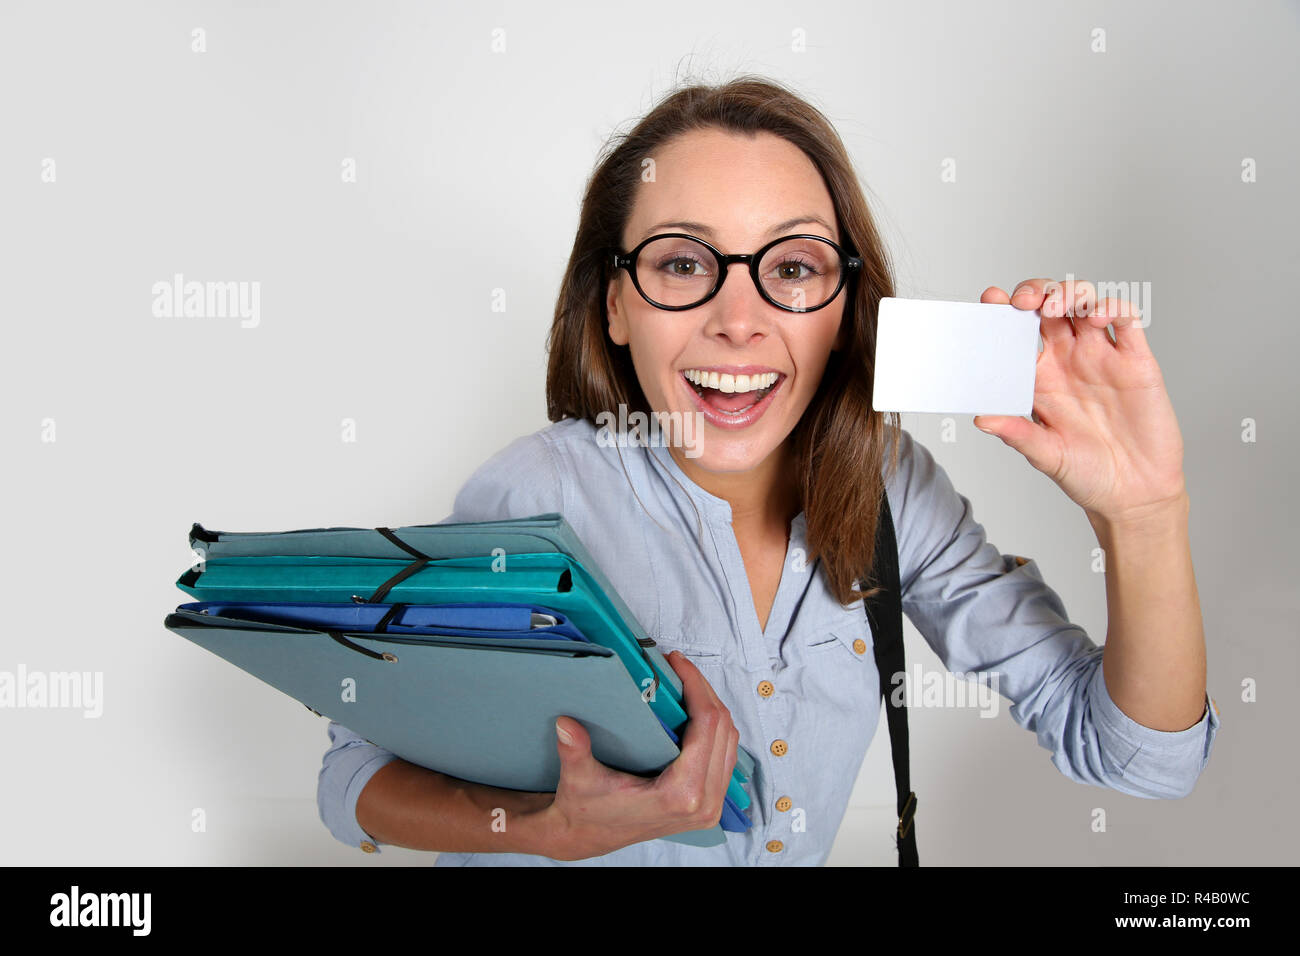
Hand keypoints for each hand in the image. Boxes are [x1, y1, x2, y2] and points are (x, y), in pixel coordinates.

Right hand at [537, 650, 739, 860]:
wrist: (588, 836)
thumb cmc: (585, 808)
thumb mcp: (579, 778)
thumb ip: (574, 750)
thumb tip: (565, 722)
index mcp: (680, 795)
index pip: (707, 726)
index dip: (697, 686)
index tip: (677, 662)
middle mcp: (703, 803)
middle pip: (723, 729)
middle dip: (704, 690)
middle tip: (679, 666)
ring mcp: (710, 807)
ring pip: (730, 742)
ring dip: (712, 707)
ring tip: (686, 682)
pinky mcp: (709, 804)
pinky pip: (726, 756)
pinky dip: (715, 729)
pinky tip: (694, 710)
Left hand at [973, 278, 1187, 525]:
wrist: (1135, 493)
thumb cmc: (1087, 474)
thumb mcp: (1045, 455)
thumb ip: (1016, 433)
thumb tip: (981, 418)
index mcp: (1040, 378)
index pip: (1017, 333)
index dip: (1003, 312)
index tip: (989, 299)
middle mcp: (1069, 361)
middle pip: (1049, 307)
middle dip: (1035, 292)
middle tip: (1023, 301)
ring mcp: (1103, 357)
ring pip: (1085, 304)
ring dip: (1070, 294)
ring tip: (1057, 307)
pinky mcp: (1137, 361)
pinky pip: (1127, 321)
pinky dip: (1113, 307)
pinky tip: (1098, 316)